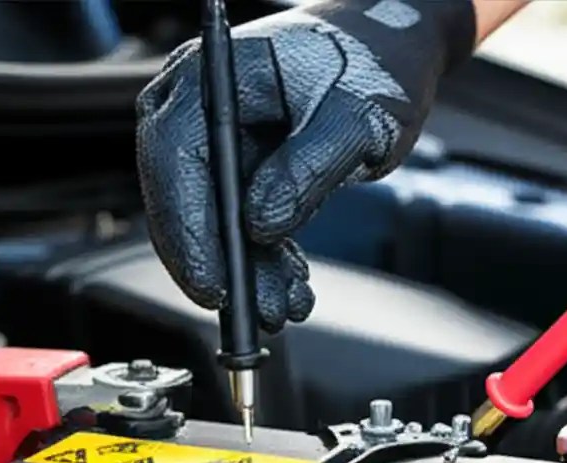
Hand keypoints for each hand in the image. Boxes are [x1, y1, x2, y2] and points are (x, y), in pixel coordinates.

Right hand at [136, 0, 476, 331]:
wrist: (391, 46)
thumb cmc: (373, 60)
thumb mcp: (355, 117)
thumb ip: (308, 168)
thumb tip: (262, 223)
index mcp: (214, 75)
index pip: (174, 156)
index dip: (187, 229)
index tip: (213, 284)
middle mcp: (198, 105)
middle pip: (181, 198)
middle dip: (218, 264)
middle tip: (252, 312)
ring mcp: (213, 138)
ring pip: (210, 222)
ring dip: (246, 273)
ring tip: (285, 306)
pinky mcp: (234, 166)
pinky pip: (234, 223)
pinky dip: (261, 259)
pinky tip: (289, 285)